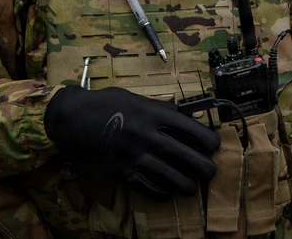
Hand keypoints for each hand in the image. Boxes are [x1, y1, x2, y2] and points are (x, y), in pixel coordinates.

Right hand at [45, 85, 219, 199]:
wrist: (76, 119)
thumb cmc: (106, 104)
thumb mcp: (135, 98)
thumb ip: (159, 107)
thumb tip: (182, 114)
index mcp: (151, 113)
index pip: (187, 127)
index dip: (205, 138)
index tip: (215, 146)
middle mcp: (146, 135)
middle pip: (181, 153)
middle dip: (201, 166)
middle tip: (212, 172)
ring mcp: (134, 154)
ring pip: (166, 174)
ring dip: (184, 183)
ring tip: (194, 188)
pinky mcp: (121, 170)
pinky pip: (144, 185)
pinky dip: (159, 191)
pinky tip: (168, 193)